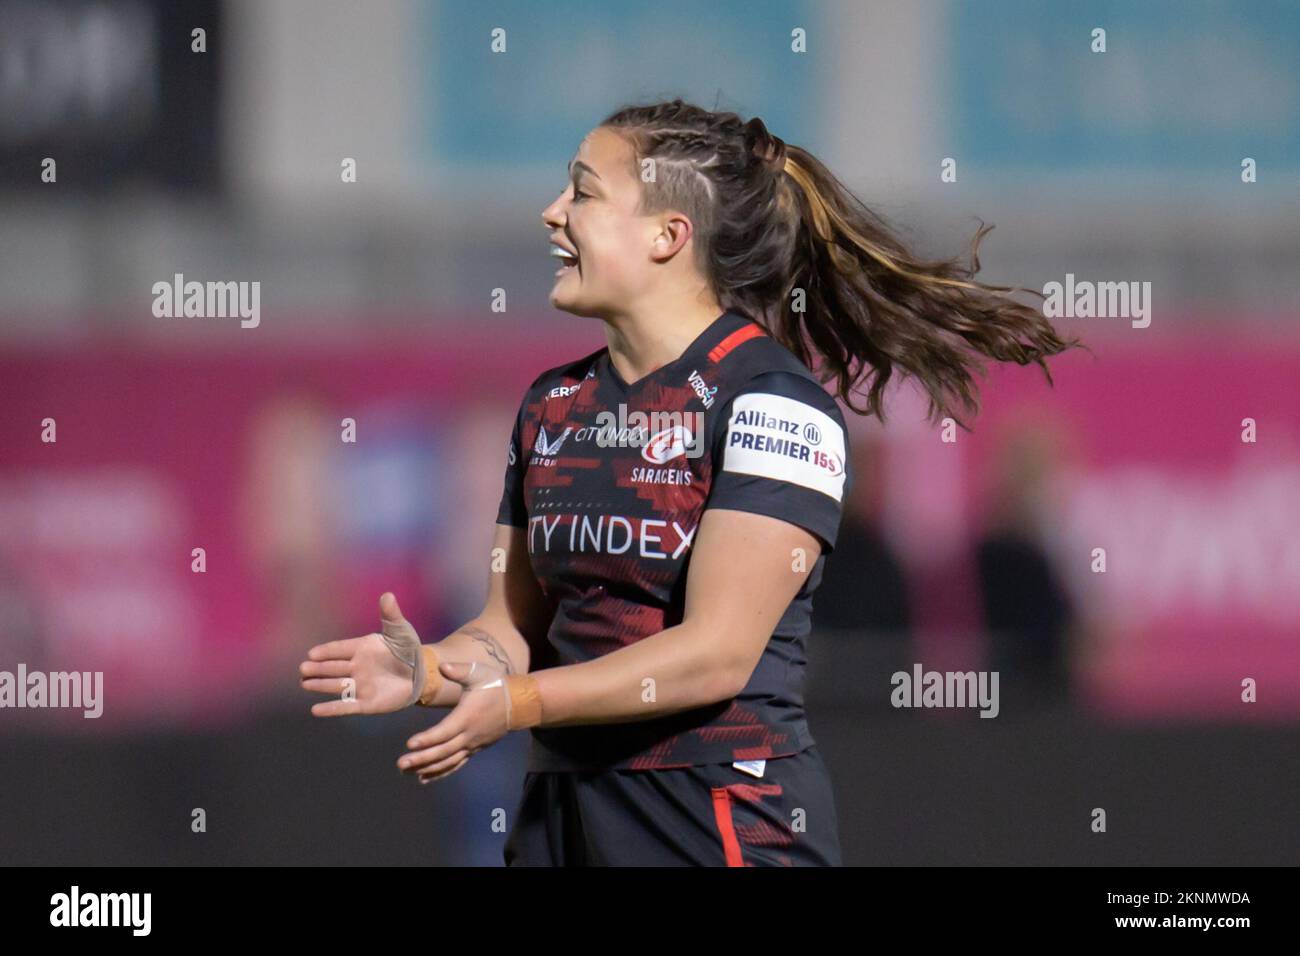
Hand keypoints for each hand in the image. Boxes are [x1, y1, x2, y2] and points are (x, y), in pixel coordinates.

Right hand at [299, 592, 428, 715]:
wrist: (423, 674)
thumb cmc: (409, 650)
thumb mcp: (400, 631)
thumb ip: (391, 615)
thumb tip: (388, 595)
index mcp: (361, 649)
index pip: (339, 649)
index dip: (326, 651)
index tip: (312, 654)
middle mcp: (357, 667)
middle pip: (333, 668)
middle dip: (318, 668)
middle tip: (303, 669)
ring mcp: (361, 685)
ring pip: (336, 685)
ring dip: (320, 685)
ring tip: (305, 683)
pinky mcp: (367, 703)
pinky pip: (347, 706)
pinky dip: (332, 708)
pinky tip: (316, 710)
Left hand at [398, 660, 511, 781]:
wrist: (517, 704)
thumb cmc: (494, 685)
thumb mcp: (479, 673)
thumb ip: (459, 670)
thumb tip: (442, 666)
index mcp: (467, 716)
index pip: (445, 731)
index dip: (428, 738)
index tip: (410, 744)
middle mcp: (469, 734)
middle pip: (443, 751)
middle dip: (421, 759)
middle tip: (401, 764)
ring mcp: (472, 745)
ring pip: (448, 761)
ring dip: (427, 768)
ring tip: (406, 772)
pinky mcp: (474, 749)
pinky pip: (456, 764)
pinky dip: (440, 772)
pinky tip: (424, 778)